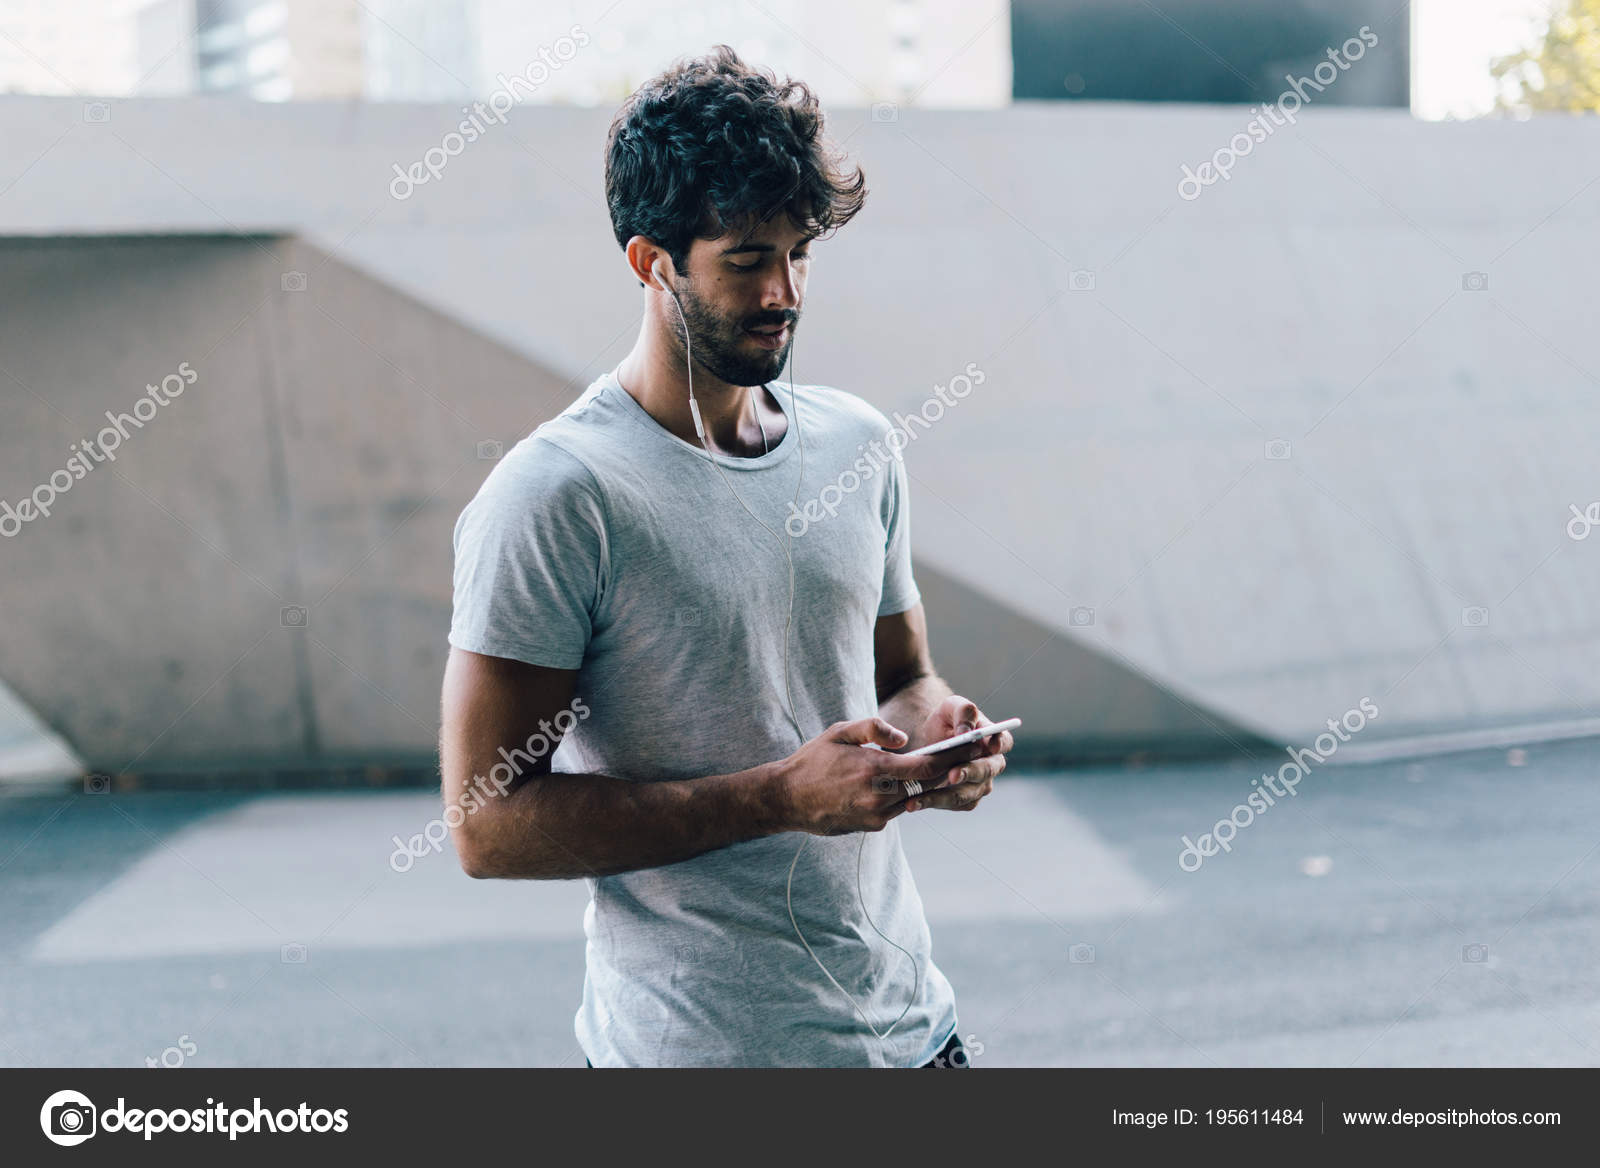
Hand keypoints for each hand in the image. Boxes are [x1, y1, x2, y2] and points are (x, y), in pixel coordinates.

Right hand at [774, 715, 993, 835]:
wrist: (787, 799)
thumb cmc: (813, 760)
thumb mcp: (840, 732)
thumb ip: (874, 730)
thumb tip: (903, 738)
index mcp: (875, 770)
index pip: (928, 767)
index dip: (955, 757)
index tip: (974, 747)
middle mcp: (880, 796)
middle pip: (930, 785)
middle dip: (954, 770)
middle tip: (977, 756)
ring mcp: (877, 815)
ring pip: (916, 798)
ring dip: (933, 785)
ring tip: (953, 767)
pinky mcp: (873, 826)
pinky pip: (899, 807)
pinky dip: (908, 795)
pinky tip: (914, 783)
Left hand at [900, 696, 1012, 812]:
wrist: (931, 739)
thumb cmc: (947, 720)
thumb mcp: (952, 707)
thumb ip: (963, 712)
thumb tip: (966, 732)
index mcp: (995, 739)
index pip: (1004, 742)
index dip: (998, 744)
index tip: (990, 746)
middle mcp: (992, 764)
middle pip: (985, 771)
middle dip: (968, 773)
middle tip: (952, 775)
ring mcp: (980, 784)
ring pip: (967, 794)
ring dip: (943, 796)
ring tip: (917, 797)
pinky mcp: (965, 799)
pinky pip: (952, 804)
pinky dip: (932, 803)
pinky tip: (912, 803)